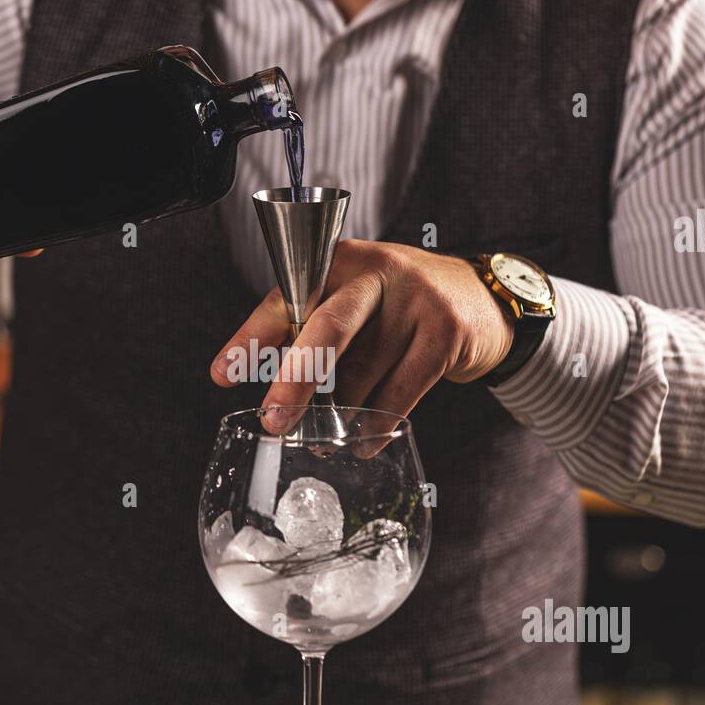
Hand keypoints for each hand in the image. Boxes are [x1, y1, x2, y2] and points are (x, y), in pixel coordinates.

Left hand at [211, 240, 514, 430]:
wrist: (481, 300)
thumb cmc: (398, 308)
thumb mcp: (352, 306)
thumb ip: (308, 332)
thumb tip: (254, 381)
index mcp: (339, 261)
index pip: (286, 298)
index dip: (252, 337)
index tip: (222, 374)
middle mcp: (376, 273)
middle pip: (328, 328)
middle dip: (296, 379)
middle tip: (272, 422)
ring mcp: (415, 300)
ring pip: (364, 373)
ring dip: (340, 415)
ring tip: (325, 438)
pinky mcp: (445, 332)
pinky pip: (400, 392)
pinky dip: (376, 425)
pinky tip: (362, 443)